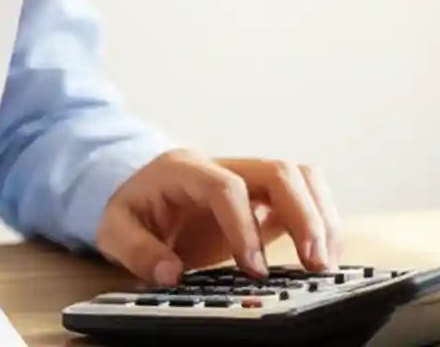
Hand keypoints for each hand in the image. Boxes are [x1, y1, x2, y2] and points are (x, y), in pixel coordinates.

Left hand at [96, 150, 341, 285]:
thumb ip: (137, 250)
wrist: (137, 190)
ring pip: (301, 177)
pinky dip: (321, 222)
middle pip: (278, 171)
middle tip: (313, 264)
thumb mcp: (114, 230)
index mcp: (184, 170)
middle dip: (303, 215)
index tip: (254, 269)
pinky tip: (322, 257)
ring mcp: (248, 179)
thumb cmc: (131, 208)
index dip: (244, 226)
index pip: (226, 187)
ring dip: (321, 216)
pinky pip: (305, 196)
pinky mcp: (264, 197)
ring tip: (325, 264)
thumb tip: (170, 273)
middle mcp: (223, 166)